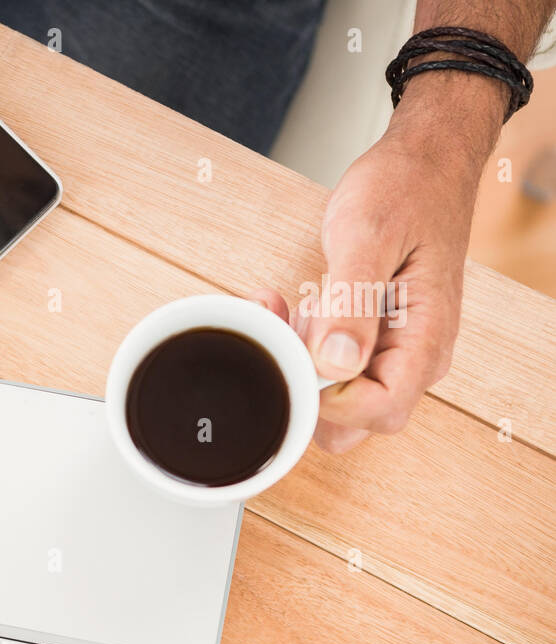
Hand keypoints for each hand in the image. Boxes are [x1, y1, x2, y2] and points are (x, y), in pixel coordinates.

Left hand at [260, 104, 485, 452]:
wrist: (422, 162)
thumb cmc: (404, 189)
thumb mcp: (368, 236)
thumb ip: (352, 303)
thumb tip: (335, 363)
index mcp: (426, 339)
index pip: (379, 410)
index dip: (326, 398)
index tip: (295, 356)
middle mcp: (413, 356)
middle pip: (353, 419)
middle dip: (302, 386)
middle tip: (279, 332)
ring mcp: (392, 350)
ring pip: (333, 396)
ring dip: (295, 363)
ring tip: (279, 310)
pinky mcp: (370, 339)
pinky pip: (328, 366)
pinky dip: (298, 345)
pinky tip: (284, 308)